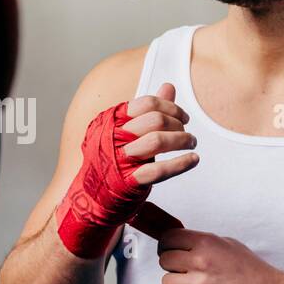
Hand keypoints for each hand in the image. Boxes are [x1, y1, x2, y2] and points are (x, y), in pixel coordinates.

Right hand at [53, 82, 197, 258]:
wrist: (90, 196)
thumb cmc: (112, 160)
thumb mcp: (126, 130)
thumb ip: (148, 110)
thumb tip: (169, 86)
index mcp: (112, 120)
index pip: (147, 103)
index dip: (171, 107)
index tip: (183, 117)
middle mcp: (113, 136)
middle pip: (155, 119)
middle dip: (178, 125)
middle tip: (187, 134)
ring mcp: (119, 159)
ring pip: (158, 141)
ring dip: (182, 141)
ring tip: (192, 144)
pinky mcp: (127, 181)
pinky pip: (159, 170)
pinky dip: (180, 164)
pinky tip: (193, 160)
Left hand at [157, 228, 283, 283]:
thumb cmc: (251, 270)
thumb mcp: (228, 244)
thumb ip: (202, 242)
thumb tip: (177, 240)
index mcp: (207, 243)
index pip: (167, 237)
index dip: (167, 244)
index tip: (172, 250)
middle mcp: (201, 262)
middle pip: (164, 260)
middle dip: (173, 265)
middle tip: (185, 271)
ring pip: (166, 283)